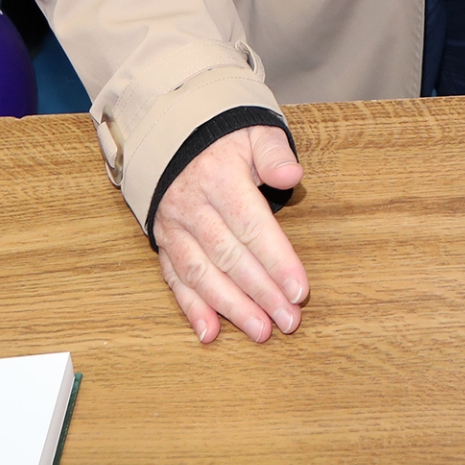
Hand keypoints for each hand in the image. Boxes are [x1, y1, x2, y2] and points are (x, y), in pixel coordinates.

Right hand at [153, 126, 307, 344]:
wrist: (172, 133)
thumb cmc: (225, 137)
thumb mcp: (254, 131)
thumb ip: (274, 153)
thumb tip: (292, 175)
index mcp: (220, 177)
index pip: (251, 225)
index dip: (276, 260)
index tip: (299, 289)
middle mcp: (193, 206)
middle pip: (230, 256)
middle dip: (261, 293)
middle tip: (289, 321)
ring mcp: (175, 227)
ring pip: (202, 274)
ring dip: (231, 307)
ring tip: (260, 332)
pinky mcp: (164, 243)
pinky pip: (175, 280)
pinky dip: (191, 308)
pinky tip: (210, 332)